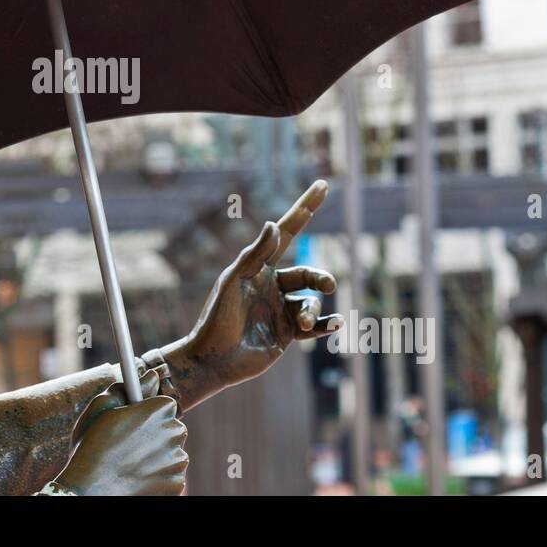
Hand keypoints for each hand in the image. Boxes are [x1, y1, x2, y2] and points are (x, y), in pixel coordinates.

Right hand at [51, 369, 187, 495]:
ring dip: (157, 455)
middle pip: (170, 427)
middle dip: (154, 433)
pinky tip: (137, 476)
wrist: (91, 489)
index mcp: (159, 408)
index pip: (163, 404)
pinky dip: (159, 476)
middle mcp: (175, 431)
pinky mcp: (177, 483)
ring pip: (172, 451)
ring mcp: (178, 459)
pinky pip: (172, 474)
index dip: (146, 413)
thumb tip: (152, 376)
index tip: (133, 422)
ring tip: (130, 463)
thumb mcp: (101, 407)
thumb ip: (129, 388)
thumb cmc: (91, 445)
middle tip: (128, 444)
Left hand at [164, 181, 343, 409]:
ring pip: (310, 301)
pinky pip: (315, 325)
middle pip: (307, 273)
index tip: (322, 186)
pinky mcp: (287, 335)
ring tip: (304, 321)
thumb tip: (274, 224)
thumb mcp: (233, 281)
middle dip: (320, 277)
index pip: (287, 232)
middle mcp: (272, 285)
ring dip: (312, 309)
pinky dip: (326, 324)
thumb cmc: (217, 317)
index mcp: (259, 267)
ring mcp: (281, 310)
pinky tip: (334, 324)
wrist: (212, 360)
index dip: (304, 209)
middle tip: (328, 284)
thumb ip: (255, 255)